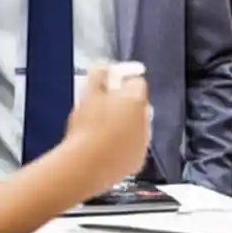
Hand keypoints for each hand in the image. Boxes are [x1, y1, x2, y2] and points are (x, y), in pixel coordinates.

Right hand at [59, 65, 149, 197]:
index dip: (122, 81)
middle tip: (102, 107)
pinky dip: (122, 147)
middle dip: (124, 104)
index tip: (109, 83)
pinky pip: (132, 148)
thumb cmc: (87, 128)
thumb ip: (98, 75)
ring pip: (136, 128)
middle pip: (138, 105)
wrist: (85, 165)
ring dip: (124, 126)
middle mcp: (145, 121)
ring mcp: (143, 142)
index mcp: (136, 100)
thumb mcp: (88, 94)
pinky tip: (104, 149)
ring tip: (100, 130)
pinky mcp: (137, 162)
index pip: (137, 82)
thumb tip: (103, 67)